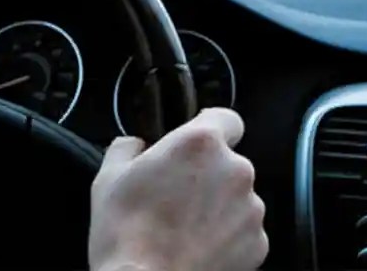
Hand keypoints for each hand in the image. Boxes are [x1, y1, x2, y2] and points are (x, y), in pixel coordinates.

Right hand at [88, 108, 267, 270]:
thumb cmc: (126, 235)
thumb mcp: (109, 178)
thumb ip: (127, 148)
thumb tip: (134, 146)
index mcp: (201, 143)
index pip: (226, 119)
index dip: (211, 129)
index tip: (196, 145)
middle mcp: (235, 169)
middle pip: (228, 162)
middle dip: (207, 176)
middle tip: (176, 197)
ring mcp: (251, 207)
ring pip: (237, 197)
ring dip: (217, 206)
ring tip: (184, 228)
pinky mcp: (258, 242)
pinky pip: (244, 230)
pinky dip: (227, 237)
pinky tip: (198, 247)